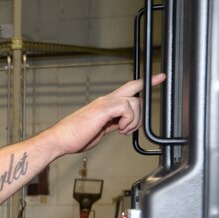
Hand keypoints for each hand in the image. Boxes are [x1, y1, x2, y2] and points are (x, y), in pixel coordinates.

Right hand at [41, 74, 164, 155]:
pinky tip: (120, 129)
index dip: (145, 82)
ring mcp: (105, 103)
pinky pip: (127, 108)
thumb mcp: (100, 130)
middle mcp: (106, 100)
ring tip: (122, 130)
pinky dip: (128, 121)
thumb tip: (123, 125)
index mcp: (105, 104)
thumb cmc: (74, 137)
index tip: (159, 78)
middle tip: (151, 93)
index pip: (128, 88)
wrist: (60, 139)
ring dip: (134, 120)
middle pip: (134, 88)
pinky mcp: (104, 108)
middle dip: (147, 91)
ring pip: (135, 102)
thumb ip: (113, 124)